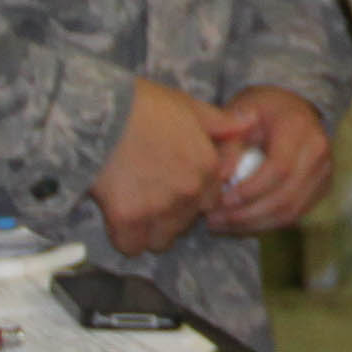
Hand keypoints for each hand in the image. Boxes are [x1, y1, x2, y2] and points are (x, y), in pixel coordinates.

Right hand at [92, 78, 228, 255]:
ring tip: (130, 205)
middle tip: (145, 194)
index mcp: (207, 168)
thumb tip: (251, 121)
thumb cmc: (142, 104)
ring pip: (160, 240)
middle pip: (184, 223)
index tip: (169, 185)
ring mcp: (159, 208)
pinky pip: (130, 246)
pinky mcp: (128, 219)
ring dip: (148, 230)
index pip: (208, 202)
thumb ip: (220, 122)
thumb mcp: (187, 106)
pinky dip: (123, 237)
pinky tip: (115, 216)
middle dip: (168, 215)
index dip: (189, 197)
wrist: (100, 112)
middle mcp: (189, 192)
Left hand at [206, 88, 334, 234]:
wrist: (290, 108)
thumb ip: (229, 146)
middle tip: (214, 220)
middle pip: (286, 196)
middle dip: (247, 214)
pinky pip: (295, 214)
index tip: (222, 200)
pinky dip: (266, 223)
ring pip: (291, 212)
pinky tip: (240, 223)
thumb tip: (221, 180)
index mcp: (299, 128)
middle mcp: (318, 151)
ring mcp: (324, 172)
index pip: (279, 168)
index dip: (250, 190)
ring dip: (254, 224)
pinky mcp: (321, 188)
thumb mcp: (239, 117)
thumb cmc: (260, 110)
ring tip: (222, 225)